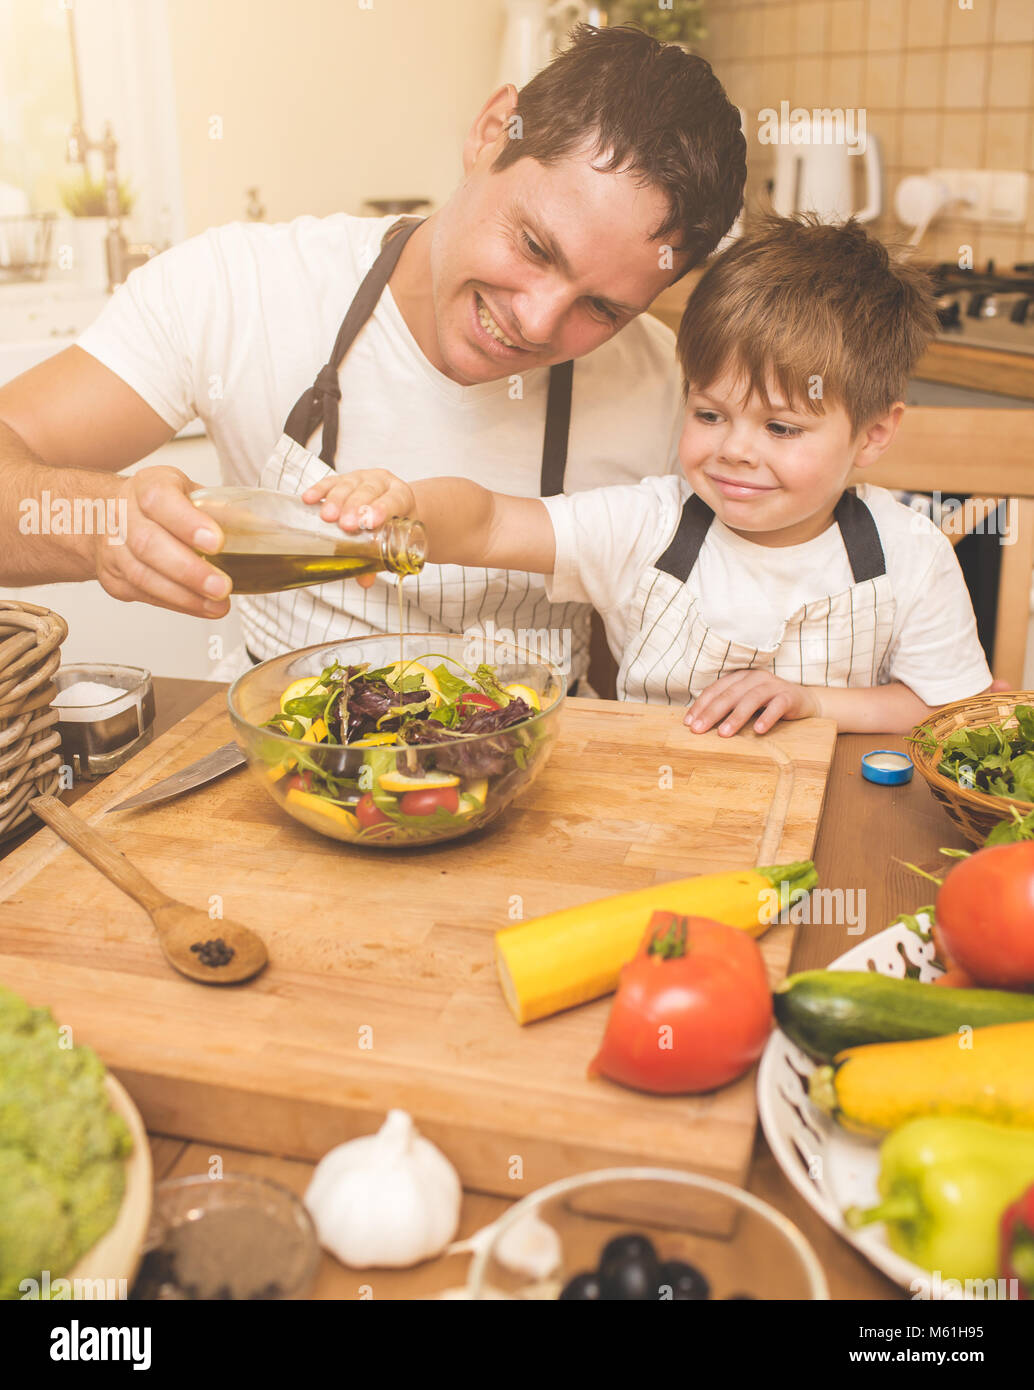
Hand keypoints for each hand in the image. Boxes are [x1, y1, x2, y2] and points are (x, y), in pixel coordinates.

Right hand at [93, 465, 232, 617]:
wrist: (110, 516)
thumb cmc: (163, 505)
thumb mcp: (190, 493)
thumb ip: (220, 510)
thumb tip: (267, 530)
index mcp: (147, 486)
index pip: (160, 500)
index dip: (188, 522)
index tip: (218, 542)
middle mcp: (123, 514)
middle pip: (149, 544)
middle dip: (189, 570)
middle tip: (221, 586)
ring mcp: (113, 547)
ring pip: (143, 576)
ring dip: (185, 596)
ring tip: (217, 604)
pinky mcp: (114, 577)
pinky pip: (144, 594)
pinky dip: (176, 603)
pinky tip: (201, 606)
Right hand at [302, 471, 416, 589]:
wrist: (395, 506)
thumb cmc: (395, 524)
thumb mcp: (395, 540)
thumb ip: (380, 560)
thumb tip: (364, 581)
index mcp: (402, 496)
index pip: (393, 500)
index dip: (382, 509)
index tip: (369, 522)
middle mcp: (382, 482)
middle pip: (368, 491)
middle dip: (355, 508)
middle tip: (345, 525)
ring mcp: (362, 478)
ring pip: (348, 484)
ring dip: (336, 500)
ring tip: (326, 517)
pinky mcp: (343, 479)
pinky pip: (330, 482)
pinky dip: (319, 490)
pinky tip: (309, 499)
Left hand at [684, 670, 819, 736]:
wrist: (803, 700)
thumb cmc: (767, 704)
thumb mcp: (745, 703)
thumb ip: (727, 707)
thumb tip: (698, 724)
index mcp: (740, 678)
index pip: (716, 690)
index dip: (701, 705)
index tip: (688, 723)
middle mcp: (754, 678)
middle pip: (729, 694)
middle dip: (712, 713)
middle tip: (698, 729)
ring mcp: (772, 685)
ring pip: (751, 699)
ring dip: (736, 717)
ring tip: (724, 734)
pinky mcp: (789, 696)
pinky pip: (777, 706)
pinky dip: (767, 717)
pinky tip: (758, 731)